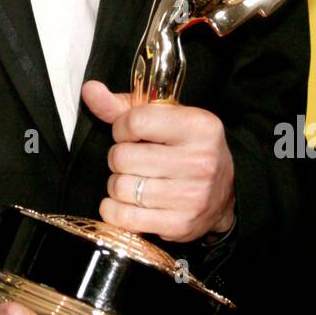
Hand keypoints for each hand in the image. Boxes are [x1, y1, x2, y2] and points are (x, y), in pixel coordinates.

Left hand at [81, 80, 235, 243]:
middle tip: (131, 160)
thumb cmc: (186, 148)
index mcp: (198, 126)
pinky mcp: (180, 224)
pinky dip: (114, 210)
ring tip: (132, 181)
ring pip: (120, 187)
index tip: (129, 134)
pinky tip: (125, 203)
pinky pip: (125, 218)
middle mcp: (200, 161)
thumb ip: (124, 106)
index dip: (121, 128)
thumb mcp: (165, 118)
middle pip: (123, 157)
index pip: (135, 122)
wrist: (225, 193)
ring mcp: (192, 196)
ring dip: (117, 185)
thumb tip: (90, 90)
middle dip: (118, 158)